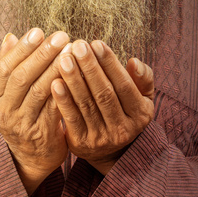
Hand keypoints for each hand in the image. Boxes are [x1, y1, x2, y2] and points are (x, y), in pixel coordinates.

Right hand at [0, 27, 70, 194]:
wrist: (30, 158)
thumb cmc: (22, 116)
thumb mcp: (9, 95)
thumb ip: (8, 67)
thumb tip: (10, 36)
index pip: (5, 68)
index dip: (22, 48)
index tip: (39, 31)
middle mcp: (3, 111)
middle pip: (21, 78)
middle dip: (42, 54)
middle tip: (61, 35)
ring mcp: (21, 124)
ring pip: (40, 91)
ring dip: (57, 68)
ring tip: (72, 50)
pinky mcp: (41, 134)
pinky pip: (55, 107)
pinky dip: (66, 89)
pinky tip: (78, 74)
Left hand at [50, 39, 155, 175]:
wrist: (111, 152)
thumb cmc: (125, 113)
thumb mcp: (142, 98)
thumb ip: (143, 79)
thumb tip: (134, 62)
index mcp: (140, 114)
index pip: (124, 86)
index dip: (110, 64)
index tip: (96, 43)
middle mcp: (122, 128)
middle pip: (104, 94)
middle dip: (90, 68)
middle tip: (77, 45)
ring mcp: (101, 137)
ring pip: (86, 104)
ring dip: (74, 80)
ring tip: (63, 59)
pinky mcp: (81, 143)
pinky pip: (71, 118)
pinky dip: (63, 100)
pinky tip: (54, 82)